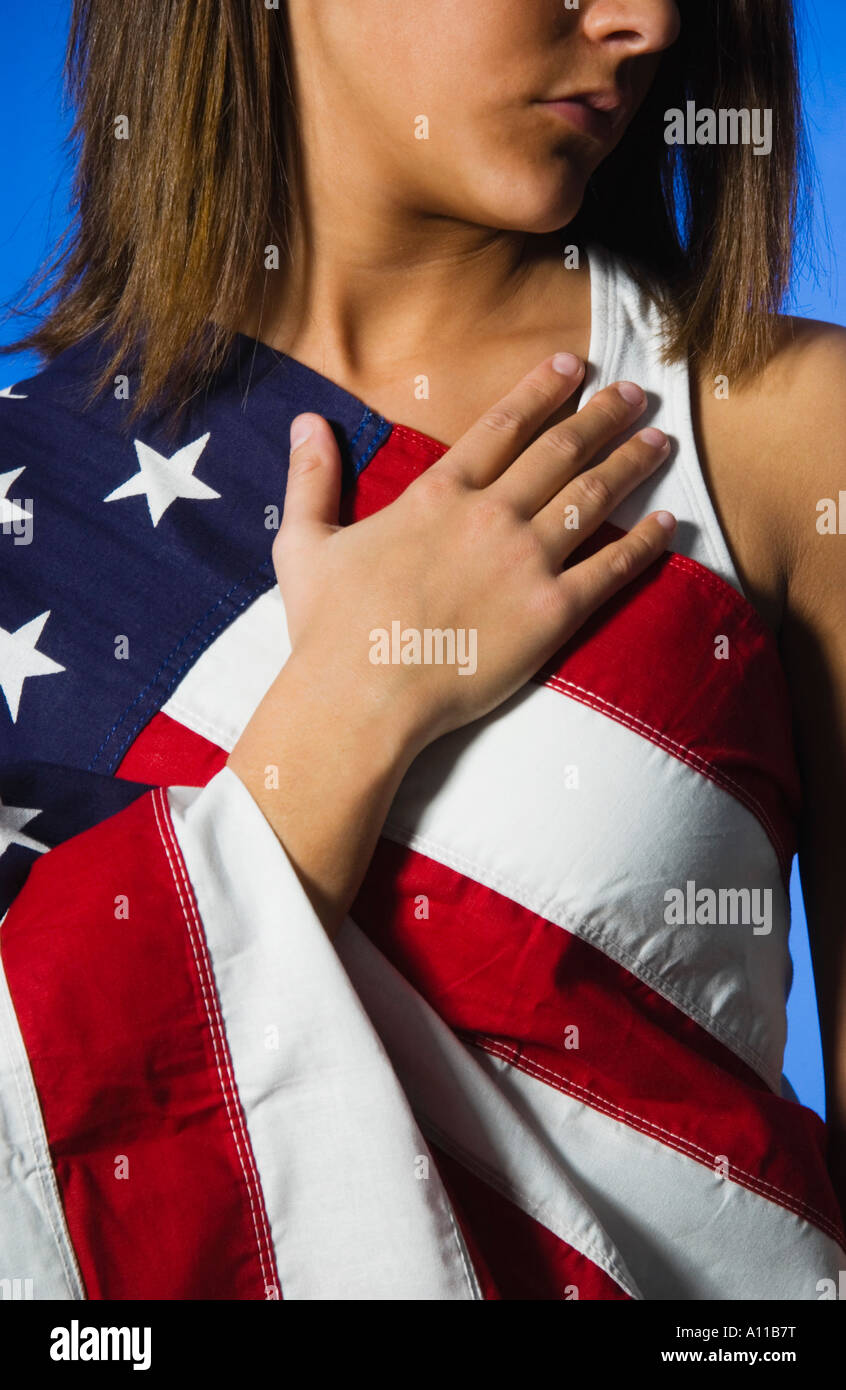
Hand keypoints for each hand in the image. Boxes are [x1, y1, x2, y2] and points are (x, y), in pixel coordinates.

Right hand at [274, 352, 673, 757]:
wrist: (362, 696)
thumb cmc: (328, 628)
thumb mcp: (303, 543)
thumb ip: (310, 477)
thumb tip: (306, 420)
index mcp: (438, 493)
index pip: (503, 424)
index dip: (543, 389)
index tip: (574, 365)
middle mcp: (490, 514)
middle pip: (561, 449)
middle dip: (605, 414)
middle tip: (638, 393)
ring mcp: (526, 561)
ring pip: (593, 496)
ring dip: (632, 462)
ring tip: (661, 441)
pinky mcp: (552, 612)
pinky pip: (612, 567)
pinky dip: (646, 542)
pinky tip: (670, 523)